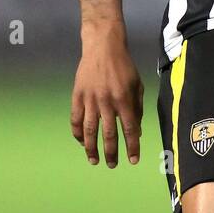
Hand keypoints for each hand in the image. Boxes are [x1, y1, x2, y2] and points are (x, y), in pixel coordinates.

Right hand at [70, 29, 143, 167]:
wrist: (103, 47)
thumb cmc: (124, 66)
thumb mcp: (137, 85)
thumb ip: (137, 108)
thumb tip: (137, 130)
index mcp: (125, 99)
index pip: (130, 129)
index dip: (132, 146)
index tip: (133, 160)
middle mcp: (107, 102)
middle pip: (109, 134)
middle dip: (112, 153)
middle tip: (112, 165)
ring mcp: (90, 99)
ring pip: (90, 130)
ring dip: (92, 148)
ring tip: (94, 160)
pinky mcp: (78, 95)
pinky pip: (76, 119)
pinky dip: (77, 133)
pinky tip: (81, 142)